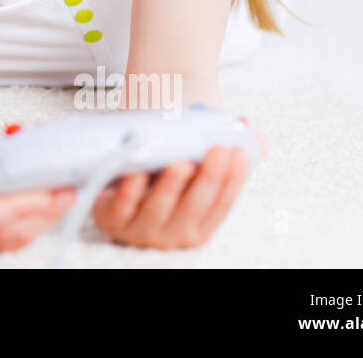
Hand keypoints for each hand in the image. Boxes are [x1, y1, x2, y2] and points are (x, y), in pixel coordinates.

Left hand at [91, 115, 268, 249]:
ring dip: (170, 188)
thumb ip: (227, 148)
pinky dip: (129, 193)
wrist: (116, 178)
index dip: (233, 180)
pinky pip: (121, 208)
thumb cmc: (162, 172)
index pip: (222, 204)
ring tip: (180, 165)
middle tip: (215, 150)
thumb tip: (251, 130)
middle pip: (193, 209)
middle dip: (207, 180)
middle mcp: (174, 232)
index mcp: (200, 224)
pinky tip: (136, 175)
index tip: (238, 152)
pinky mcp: (111, 219)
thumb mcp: (194, 162)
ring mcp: (141, 229)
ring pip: (157, 211)